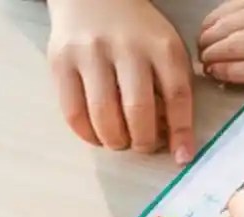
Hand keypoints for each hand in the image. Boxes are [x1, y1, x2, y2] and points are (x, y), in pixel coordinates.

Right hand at [47, 0, 194, 161]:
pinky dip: (88, 134)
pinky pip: (73, 113)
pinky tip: (97, 135)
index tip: (182, 157)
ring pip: (104, 116)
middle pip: (138, 110)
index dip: (181, 132)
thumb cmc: (135, 31)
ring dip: (115, 141)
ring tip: (120, 141)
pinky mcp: (61, 61)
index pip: (176, 95)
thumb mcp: (164, 48)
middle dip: (143, 141)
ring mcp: (90, 52)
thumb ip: (171, 87)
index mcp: (161, 44)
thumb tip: (174, 141)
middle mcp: (127, 46)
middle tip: (142, 145)